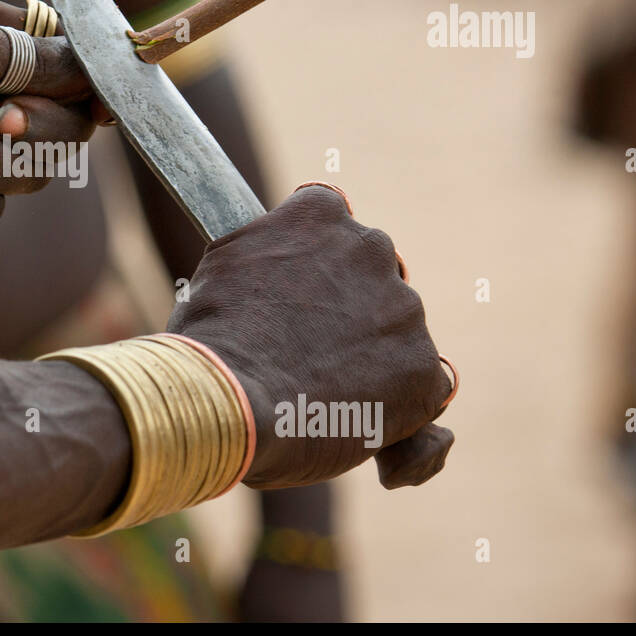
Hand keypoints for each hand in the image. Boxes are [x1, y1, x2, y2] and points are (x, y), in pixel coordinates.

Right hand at [168, 184, 453, 488]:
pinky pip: (423, 381)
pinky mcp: (422, 365)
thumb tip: (276, 262)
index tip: (298, 289)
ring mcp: (403, 306)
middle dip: (348, 304)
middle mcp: (371, 247)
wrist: (231, 401)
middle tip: (308, 345)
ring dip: (371, 351)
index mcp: (320, 213)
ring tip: (323, 390)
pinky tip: (362, 422)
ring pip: (396, 327)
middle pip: (370, 272)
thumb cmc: (212, 339)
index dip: (314, 260)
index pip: (330, 221)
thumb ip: (263, 250)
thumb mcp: (223, 268)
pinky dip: (399, 403)